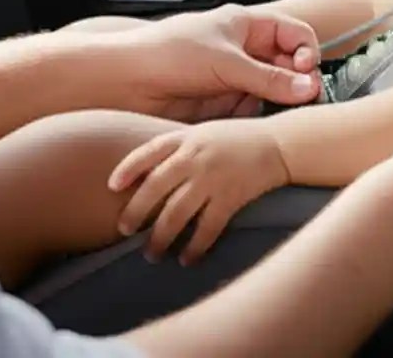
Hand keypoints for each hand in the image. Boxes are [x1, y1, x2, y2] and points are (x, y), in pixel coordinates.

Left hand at [108, 119, 289, 265]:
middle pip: (154, 188)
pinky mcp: (231, 197)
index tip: (111, 187)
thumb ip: (180, 148)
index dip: (127, 169)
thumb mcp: (206, 133)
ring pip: (176, 214)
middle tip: (125, 231)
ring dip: (160, 238)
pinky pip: (207, 228)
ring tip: (151, 254)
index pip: (147, 151)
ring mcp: (213, 178)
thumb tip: (147, 175)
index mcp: (187, 138)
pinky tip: (187, 259)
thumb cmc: (240, 139)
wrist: (281, 143)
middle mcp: (196, 157)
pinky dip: (195, 247)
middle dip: (136, 212)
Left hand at [121, 4, 322, 121]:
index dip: (306, 52)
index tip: (307, 72)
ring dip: (282, 101)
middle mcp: (244, 49)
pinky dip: (262, 116)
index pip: (294, 34)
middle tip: (305, 99)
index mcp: (246, 25)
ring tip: (285, 114)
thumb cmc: (168, 55)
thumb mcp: (226, 63)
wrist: (124, 81)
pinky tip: (262, 124)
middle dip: (299, 81)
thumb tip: (309, 88)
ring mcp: (235, 76)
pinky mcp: (224, 101)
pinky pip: (255, 108)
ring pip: (274, 89)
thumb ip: (269, 78)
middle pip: (288, 64)